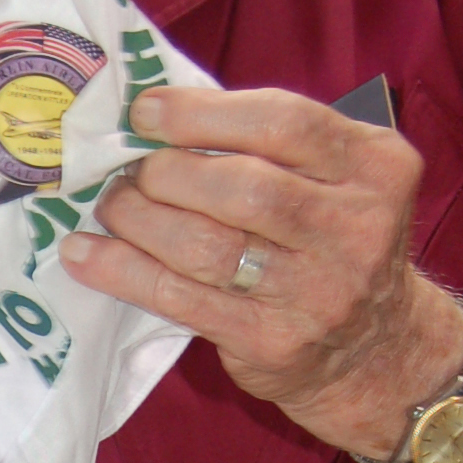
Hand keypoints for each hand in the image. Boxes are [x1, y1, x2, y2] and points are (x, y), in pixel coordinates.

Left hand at [60, 81, 462, 449]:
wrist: (375, 349)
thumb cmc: (332, 241)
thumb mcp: (337, 178)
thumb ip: (271, 142)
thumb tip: (158, 115)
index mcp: (376, 167)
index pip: (284, 123)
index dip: (202, 114)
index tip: (145, 113)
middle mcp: (356, 229)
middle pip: (242, 188)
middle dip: (167, 172)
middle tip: (130, 171)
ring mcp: (318, 292)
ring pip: (205, 245)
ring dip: (138, 219)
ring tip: (111, 206)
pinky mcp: (272, 342)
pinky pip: (180, 298)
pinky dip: (123, 271)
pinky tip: (86, 254)